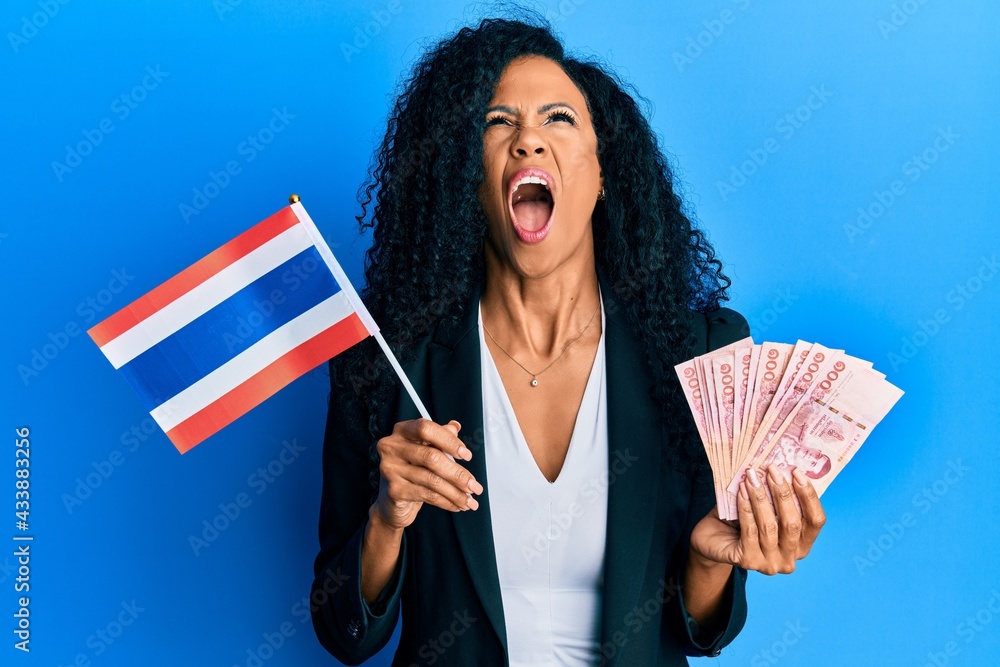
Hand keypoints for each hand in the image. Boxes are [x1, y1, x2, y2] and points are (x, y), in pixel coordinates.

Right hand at [371, 418, 483, 530]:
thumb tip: (455, 427)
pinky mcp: (394, 490)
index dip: (449, 441)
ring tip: (470, 500)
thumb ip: (439, 437)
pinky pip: (427, 495)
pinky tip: (457, 505)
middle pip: (431, 457)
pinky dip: (447, 502)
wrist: (391, 502)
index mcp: (402, 431)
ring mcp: (390, 469)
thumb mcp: (425, 451)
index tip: (467, 456)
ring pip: (432, 479)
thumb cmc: (411, 471)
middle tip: (475, 486)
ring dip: (456, 493)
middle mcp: (392, 447)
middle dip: (458, 474)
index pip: (426, 429)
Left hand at [689, 464, 825, 574]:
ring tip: (752, 476)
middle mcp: (790, 559)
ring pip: (770, 526)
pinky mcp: (748, 561)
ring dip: (761, 497)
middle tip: (772, 469)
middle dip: (783, 493)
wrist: (713, 539)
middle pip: (792, 524)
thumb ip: (776, 496)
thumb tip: (781, 469)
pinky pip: (750, 530)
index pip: (815, 521)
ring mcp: (769, 564)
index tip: (797, 472)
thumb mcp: (765, 508)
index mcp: (801, 546)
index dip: (809, 496)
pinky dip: (746, 508)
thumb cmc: (743, 520)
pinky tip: (741, 491)